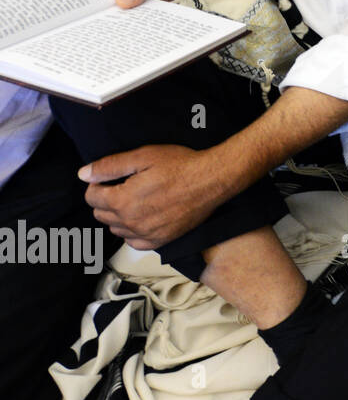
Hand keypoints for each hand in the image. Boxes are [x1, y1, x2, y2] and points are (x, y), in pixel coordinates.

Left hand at [78, 144, 232, 249]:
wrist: (212, 180)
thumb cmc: (180, 165)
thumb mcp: (143, 157)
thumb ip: (110, 166)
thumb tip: (83, 174)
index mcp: (123, 200)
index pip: (91, 197)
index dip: (98, 183)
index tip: (111, 177)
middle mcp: (131, 222)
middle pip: (101, 214)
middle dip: (106, 199)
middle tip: (124, 185)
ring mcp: (146, 234)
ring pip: (116, 229)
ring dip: (118, 215)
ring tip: (135, 199)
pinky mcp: (161, 241)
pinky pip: (134, 242)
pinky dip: (132, 231)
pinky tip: (143, 217)